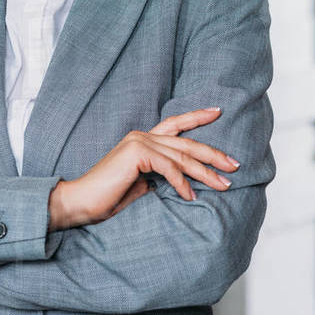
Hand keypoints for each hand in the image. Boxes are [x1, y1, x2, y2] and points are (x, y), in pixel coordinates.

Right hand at [48, 107, 238, 230]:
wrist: (80, 202)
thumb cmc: (107, 197)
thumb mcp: (140, 184)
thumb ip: (158, 176)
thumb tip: (181, 181)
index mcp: (142, 140)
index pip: (175, 123)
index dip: (197, 116)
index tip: (218, 111)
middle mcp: (141, 136)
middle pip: (186, 142)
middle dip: (213, 153)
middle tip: (234, 164)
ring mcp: (138, 143)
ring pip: (182, 157)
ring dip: (206, 172)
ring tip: (224, 185)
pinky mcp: (136, 154)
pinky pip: (168, 168)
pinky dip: (182, 184)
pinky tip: (191, 196)